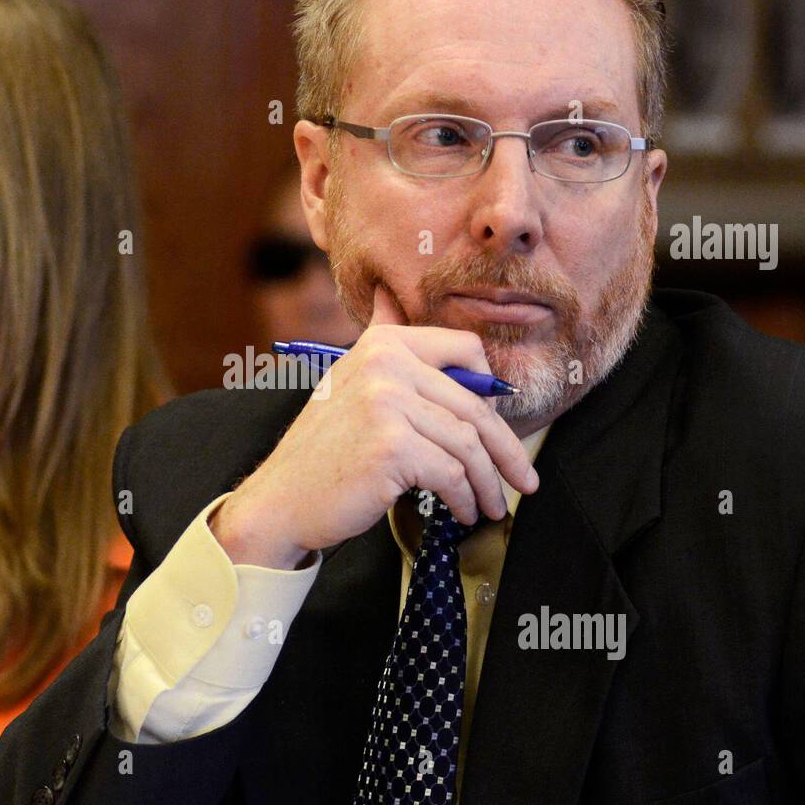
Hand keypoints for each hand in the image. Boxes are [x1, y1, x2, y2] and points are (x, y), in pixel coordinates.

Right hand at [210, 283, 539, 568]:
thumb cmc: (322, 452)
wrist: (281, 501)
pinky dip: (463, 499)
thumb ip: (379, 341)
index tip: (502, 422)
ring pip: (467, 444)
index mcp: (382, 345)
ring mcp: (388, 404)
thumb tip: (388, 293)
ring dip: (487, 483)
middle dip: (506, 450)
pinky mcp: (392, 447)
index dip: (492, 390)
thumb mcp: (349, 382)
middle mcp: (386, 365)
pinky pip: (451, 474)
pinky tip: (462, 512)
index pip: (464, 350)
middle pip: (474, 406)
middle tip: (523, 479)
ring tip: (490, 505)